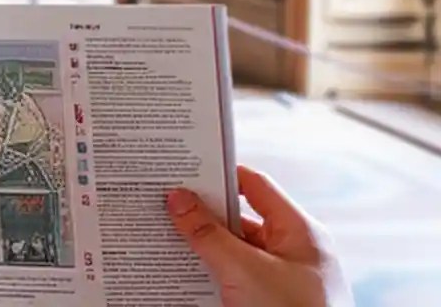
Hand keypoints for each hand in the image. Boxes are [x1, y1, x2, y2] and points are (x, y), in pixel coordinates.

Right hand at [167, 166, 352, 306]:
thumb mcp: (244, 270)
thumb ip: (208, 233)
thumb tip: (179, 200)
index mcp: (300, 231)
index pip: (254, 184)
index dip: (219, 174)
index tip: (182, 170)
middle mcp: (295, 251)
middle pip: (240, 220)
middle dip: (202, 216)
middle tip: (164, 208)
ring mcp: (284, 280)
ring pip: (235, 253)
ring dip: (202, 250)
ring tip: (164, 242)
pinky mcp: (271, 303)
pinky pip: (236, 280)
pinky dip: (210, 276)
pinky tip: (182, 278)